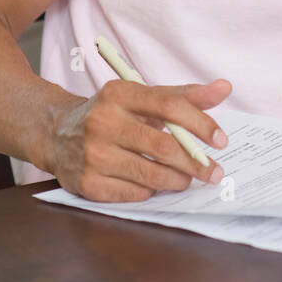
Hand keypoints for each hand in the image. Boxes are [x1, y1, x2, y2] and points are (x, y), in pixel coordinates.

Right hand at [51, 77, 232, 201]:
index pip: (169, 106)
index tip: (221, 140)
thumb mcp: (141, 98)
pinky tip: (153, 185)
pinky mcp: (86, 183)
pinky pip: (133, 193)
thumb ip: (183, 95)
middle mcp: (103, 121)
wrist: (57, 134)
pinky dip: (150, 191)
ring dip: (177, 180)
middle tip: (213, 171)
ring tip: (187, 179)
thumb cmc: (112, 114)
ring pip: (150, 174)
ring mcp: (93, 154)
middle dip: (195, 162)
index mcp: (119, 93)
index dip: (201, 123)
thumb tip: (224, 88)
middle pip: (163, 146)